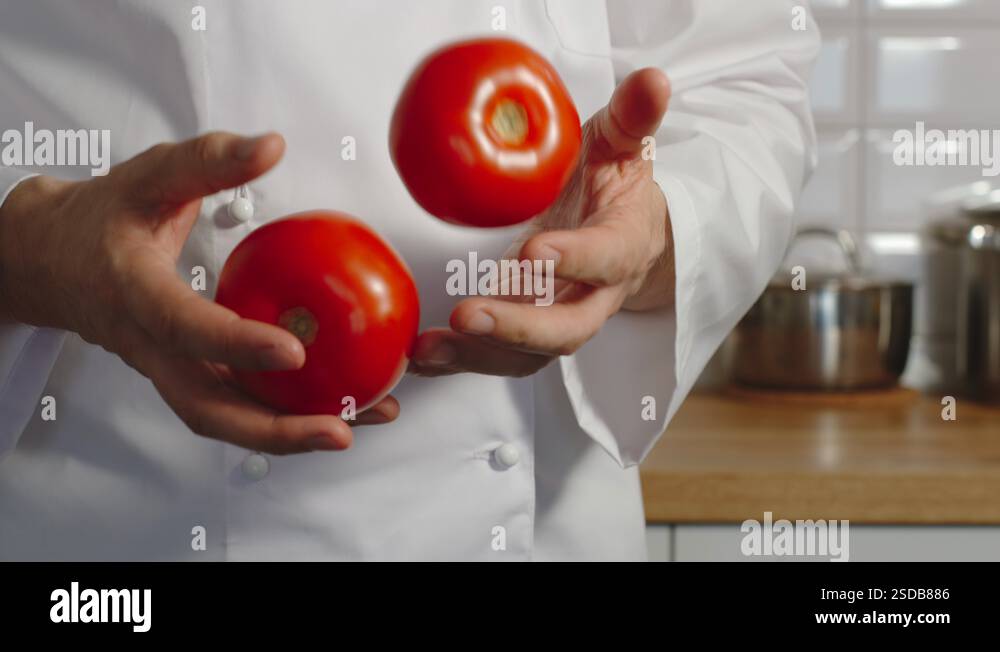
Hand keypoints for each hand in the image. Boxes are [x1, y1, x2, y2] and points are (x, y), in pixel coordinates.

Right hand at [0, 132, 397, 453]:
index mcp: (135, 296)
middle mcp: (151, 347)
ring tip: (359, 422)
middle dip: (274, 430)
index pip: (185, 327)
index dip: (237, 345)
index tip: (293, 352)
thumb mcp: (147, 176)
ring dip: (289, 433)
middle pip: (207, 408)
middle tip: (340, 430)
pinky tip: (335, 404)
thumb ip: (206, 160)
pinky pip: (233, 404)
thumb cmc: (97, 220)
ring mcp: (167, 369)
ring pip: (224, 418)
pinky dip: (282, 414)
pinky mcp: (185, 374)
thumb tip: (271, 146)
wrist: (46, 263)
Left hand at [411, 68, 673, 376]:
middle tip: (469, 315)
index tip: (534, 252)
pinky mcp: (528, 332)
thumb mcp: (623, 145)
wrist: (625, 235)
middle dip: (519, 327)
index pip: (607, 257)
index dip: (575, 260)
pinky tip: (419, 355)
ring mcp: (560, 318)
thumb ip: (633, 117)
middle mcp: (595, 295)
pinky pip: (498, 357)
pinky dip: (459, 361)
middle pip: (567, 328)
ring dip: (478, 355)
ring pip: (529, 355)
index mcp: (622, 245)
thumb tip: (652, 79)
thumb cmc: (614, 186)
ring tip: (431, 347)